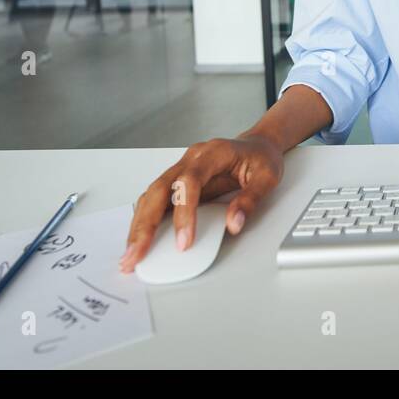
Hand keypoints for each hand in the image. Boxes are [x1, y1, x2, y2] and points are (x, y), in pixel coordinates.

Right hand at [119, 135, 283, 272]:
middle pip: (160, 188)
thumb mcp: (268, 177)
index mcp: (213, 153)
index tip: (183, 242)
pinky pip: (155, 199)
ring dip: (139, 225)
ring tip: (131, 254)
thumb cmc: (261, 158)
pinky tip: (139, 240)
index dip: (184, 213)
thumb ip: (250, 200)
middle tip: (137, 253)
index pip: (189, 182)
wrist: (258, 144)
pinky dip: (144, 221)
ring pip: (151, 195)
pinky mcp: (177, 181)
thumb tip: (233, 224)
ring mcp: (181, 168)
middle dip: (146, 224)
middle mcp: (191, 158)